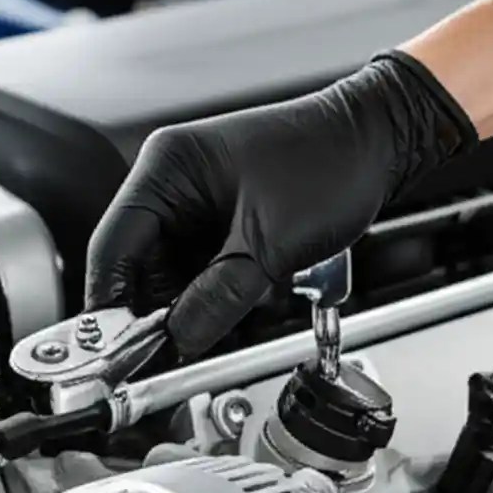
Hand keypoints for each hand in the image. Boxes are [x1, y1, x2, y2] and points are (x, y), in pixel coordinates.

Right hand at [85, 51, 475, 359]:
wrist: (383, 143)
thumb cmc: (331, 162)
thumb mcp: (270, 244)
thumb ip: (218, 298)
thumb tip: (177, 339)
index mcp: (168, 167)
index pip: (112, 246)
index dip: (109, 304)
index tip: (114, 349)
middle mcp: (175, 181)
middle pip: (139, 265)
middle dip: (159, 309)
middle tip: (172, 349)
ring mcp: (199, 201)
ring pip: (173, 272)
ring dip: (193, 302)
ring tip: (224, 315)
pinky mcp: (224, 220)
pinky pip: (203, 268)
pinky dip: (216, 292)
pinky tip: (243, 298)